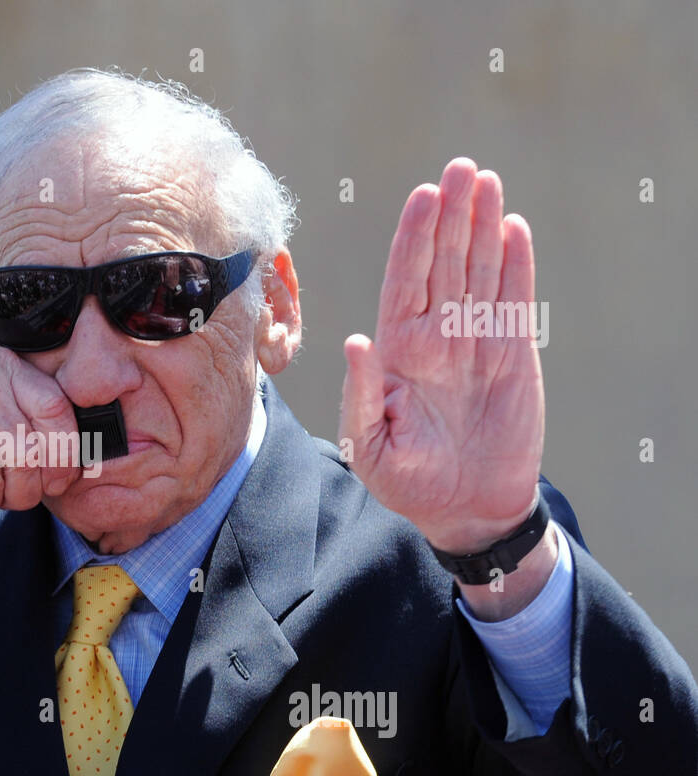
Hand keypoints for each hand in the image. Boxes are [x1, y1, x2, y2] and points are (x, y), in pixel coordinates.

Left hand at [339, 157, 543, 554]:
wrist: (467, 507)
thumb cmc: (408, 481)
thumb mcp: (369, 445)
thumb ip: (359, 394)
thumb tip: (357, 340)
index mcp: (397, 351)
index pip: (403, 280)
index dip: (413, 239)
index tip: (423, 197)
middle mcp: (436, 335)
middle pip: (443, 262)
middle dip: (450, 216)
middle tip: (459, 169)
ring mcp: (476, 341)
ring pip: (479, 271)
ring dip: (483, 226)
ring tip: (486, 181)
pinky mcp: (513, 354)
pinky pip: (515, 301)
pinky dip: (516, 266)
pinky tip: (514, 229)